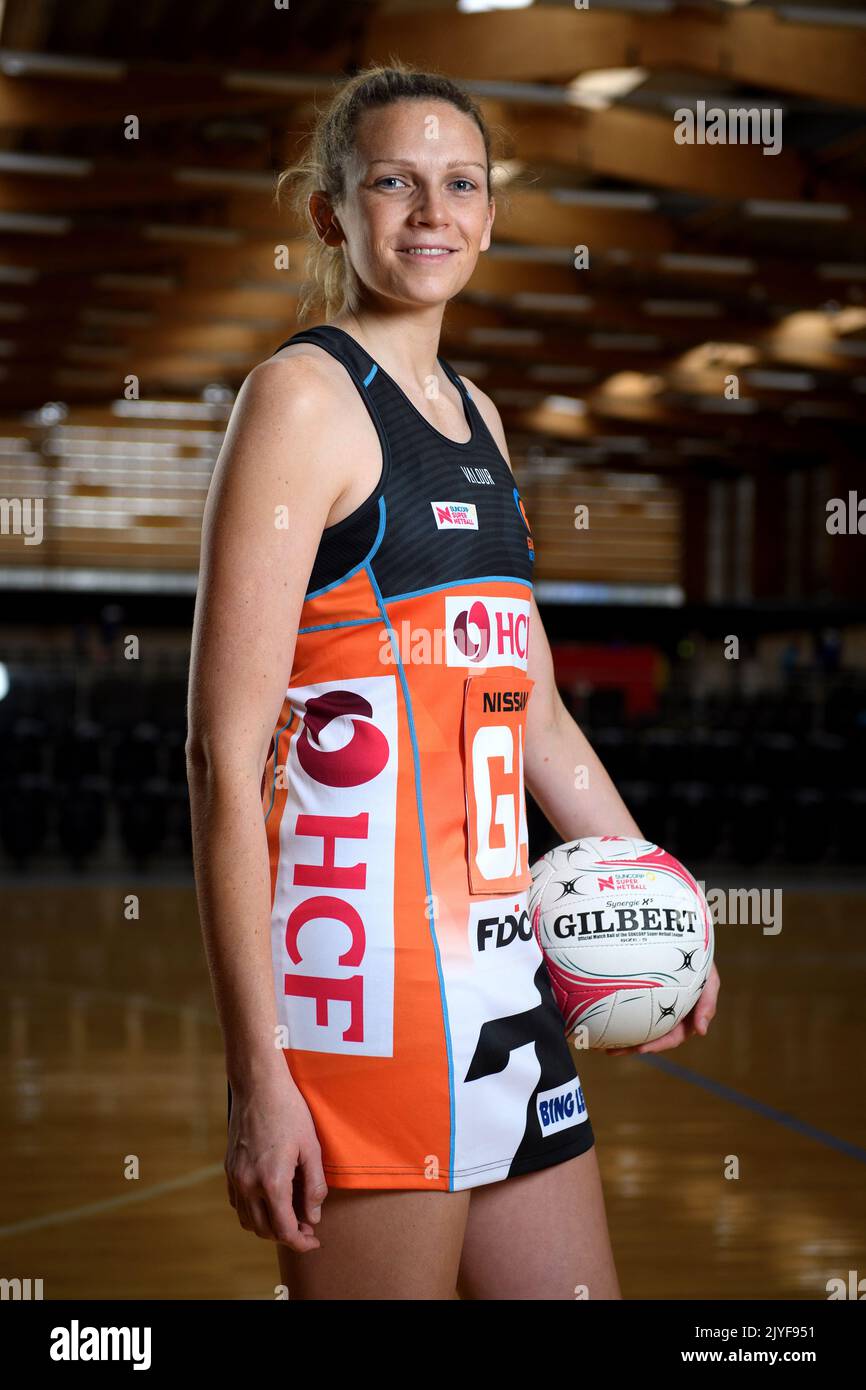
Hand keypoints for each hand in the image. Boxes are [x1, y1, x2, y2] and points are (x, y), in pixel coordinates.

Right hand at [225, 1079, 327, 1251]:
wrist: (258, 1085)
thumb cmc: (289, 1111)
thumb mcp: (311, 1148)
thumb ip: (314, 1187)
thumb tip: (313, 1217)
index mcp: (272, 1182)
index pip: (284, 1229)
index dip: (301, 1242)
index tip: (314, 1241)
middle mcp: (248, 1184)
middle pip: (265, 1230)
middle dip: (286, 1235)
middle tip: (306, 1226)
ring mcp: (235, 1177)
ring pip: (248, 1221)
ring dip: (268, 1226)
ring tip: (289, 1215)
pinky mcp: (228, 1168)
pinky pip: (238, 1203)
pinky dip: (253, 1212)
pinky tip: (269, 1201)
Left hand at [604, 961, 719, 1055]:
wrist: (684, 939)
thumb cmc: (698, 960)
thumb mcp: (710, 980)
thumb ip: (708, 1004)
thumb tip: (701, 1032)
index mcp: (685, 1018)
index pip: (671, 1038)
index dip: (656, 1045)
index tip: (641, 1049)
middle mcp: (668, 1015)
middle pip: (649, 1036)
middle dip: (630, 1046)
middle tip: (610, 1051)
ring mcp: (653, 1004)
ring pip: (635, 1024)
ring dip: (619, 1035)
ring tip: (596, 1042)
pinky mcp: (639, 992)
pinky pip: (626, 1004)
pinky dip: (615, 1011)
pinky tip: (597, 1014)